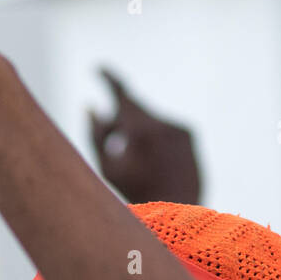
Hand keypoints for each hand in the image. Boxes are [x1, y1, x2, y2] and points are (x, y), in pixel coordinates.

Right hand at [89, 69, 200, 205]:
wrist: (178, 211)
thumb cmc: (137, 193)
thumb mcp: (108, 167)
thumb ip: (97, 135)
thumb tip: (91, 107)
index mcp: (141, 131)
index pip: (122, 93)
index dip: (108, 78)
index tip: (98, 68)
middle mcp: (163, 123)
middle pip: (132, 110)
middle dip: (118, 121)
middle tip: (109, 137)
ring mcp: (179, 127)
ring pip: (148, 120)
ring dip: (136, 133)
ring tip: (135, 162)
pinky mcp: (189, 133)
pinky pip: (164, 128)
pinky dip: (154, 140)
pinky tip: (154, 164)